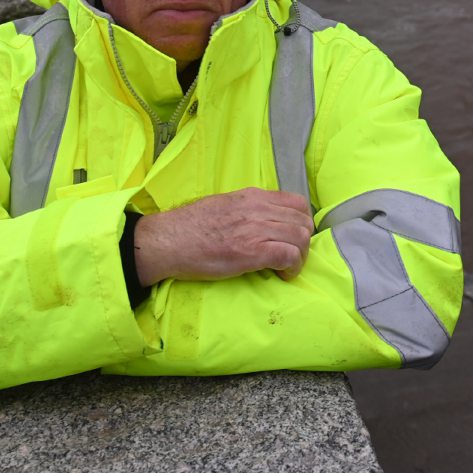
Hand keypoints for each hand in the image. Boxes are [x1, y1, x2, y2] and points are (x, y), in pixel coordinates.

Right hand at [133, 188, 313, 285]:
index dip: (301, 222)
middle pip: (303, 220)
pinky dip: (292, 267)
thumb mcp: (224, 205)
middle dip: (304, 242)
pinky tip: (282, 275)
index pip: (297, 202)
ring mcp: (255, 229)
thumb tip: (264, 220)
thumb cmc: (190, 226)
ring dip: (300, 256)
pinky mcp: (251, 252)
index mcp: (252, 196)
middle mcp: (258, 209)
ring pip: (300, 237)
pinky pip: (288, 255)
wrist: (168, 240)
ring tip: (287, 268)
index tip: (293, 237)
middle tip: (292, 257)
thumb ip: (248, 209)